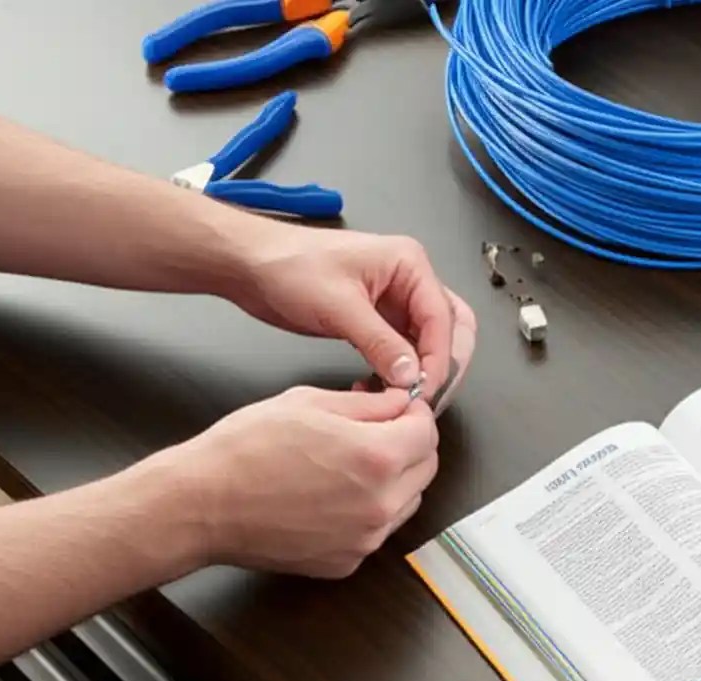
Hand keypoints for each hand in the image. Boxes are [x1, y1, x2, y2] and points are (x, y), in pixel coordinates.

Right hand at [148, 387, 437, 578]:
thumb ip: (367, 405)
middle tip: (378, 430)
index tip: (398, 409)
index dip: (413, 414)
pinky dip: (368, 511)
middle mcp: (380, 505)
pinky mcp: (346, 563)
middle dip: (409, 444)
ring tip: (352, 462)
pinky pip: (377, 531)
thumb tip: (398, 404)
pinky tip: (334, 494)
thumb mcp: (310, 403)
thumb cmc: (245, 450)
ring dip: (395, 478)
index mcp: (377, 459)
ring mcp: (365, 540)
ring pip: (407, 502)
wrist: (201, 505)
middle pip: (426, 468)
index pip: (428, 432)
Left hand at [228, 222, 475, 402]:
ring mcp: (395, 300)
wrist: (251, 264)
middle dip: (442, 364)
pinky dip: (399, 371)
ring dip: (420, 370)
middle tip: (425, 397)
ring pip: (429, 341)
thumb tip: (411, 376)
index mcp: (409, 263)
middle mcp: (409, 279)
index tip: (424, 390)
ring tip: (402, 396)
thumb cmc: (289, 266)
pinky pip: (403, 349)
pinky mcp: (377, 319)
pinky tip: (382, 388)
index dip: (439, 358)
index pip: (443, 318)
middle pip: (450, 327)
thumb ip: (380, 342)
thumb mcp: (338, 307)